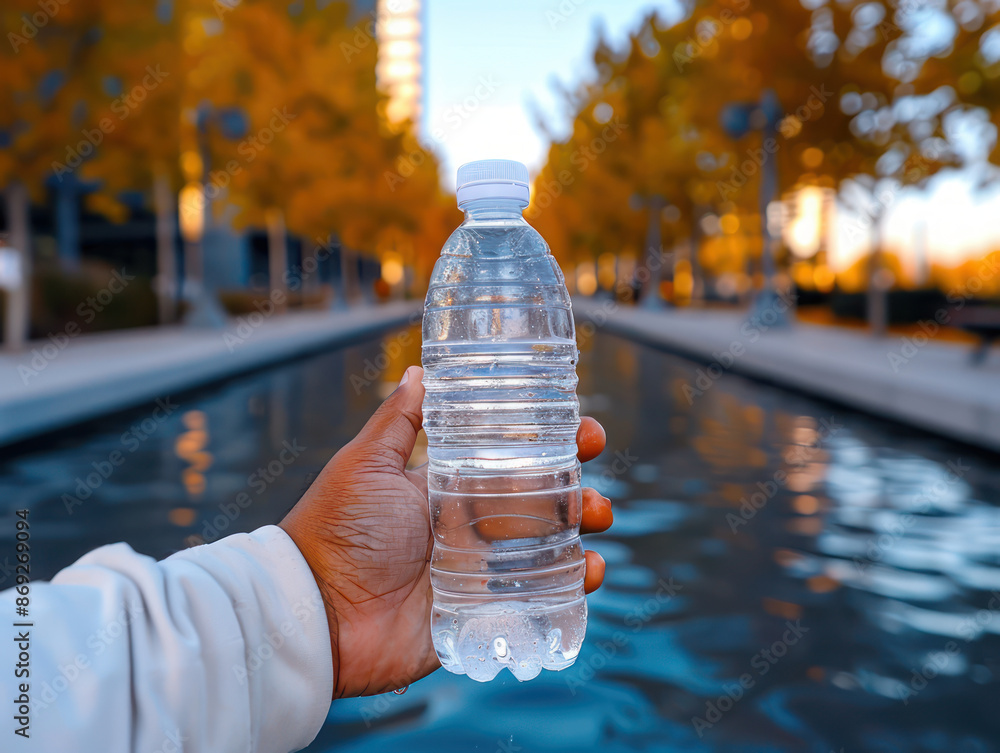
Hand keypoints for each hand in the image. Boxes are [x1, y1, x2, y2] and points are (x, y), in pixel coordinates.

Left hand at [280, 365, 611, 697]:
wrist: (316, 613)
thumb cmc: (336, 531)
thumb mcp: (365, 464)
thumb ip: (398, 421)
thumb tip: (419, 370)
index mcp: (448, 487)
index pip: (513, 460)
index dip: (553, 444)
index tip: (583, 431)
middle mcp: (469, 526)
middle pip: (541, 505)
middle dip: (578, 492)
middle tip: (595, 488)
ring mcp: (479, 571)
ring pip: (548, 548)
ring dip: (583, 532)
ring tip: (597, 521)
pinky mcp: (482, 611)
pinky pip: (537, 597)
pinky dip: (572, 584)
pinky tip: (589, 571)